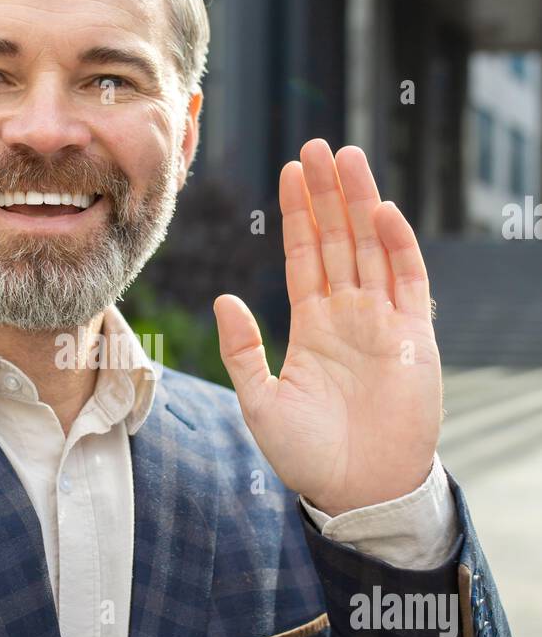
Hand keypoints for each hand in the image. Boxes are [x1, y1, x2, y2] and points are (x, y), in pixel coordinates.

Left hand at [214, 140, 441, 516]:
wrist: (358, 491)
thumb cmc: (307, 455)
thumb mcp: (260, 401)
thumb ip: (242, 350)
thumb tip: (222, 300)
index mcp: (311, 326)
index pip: (304, 257)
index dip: (299, 215)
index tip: (290, 171)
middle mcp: (348, 315)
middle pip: (338, 240)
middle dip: (328, 193)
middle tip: (317, 145)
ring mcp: (383, 322)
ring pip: (372, 247)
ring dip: (361, 203)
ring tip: (347, 157)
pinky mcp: (415, 337)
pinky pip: (408, 281)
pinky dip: (397, 245)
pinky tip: (381, 210)